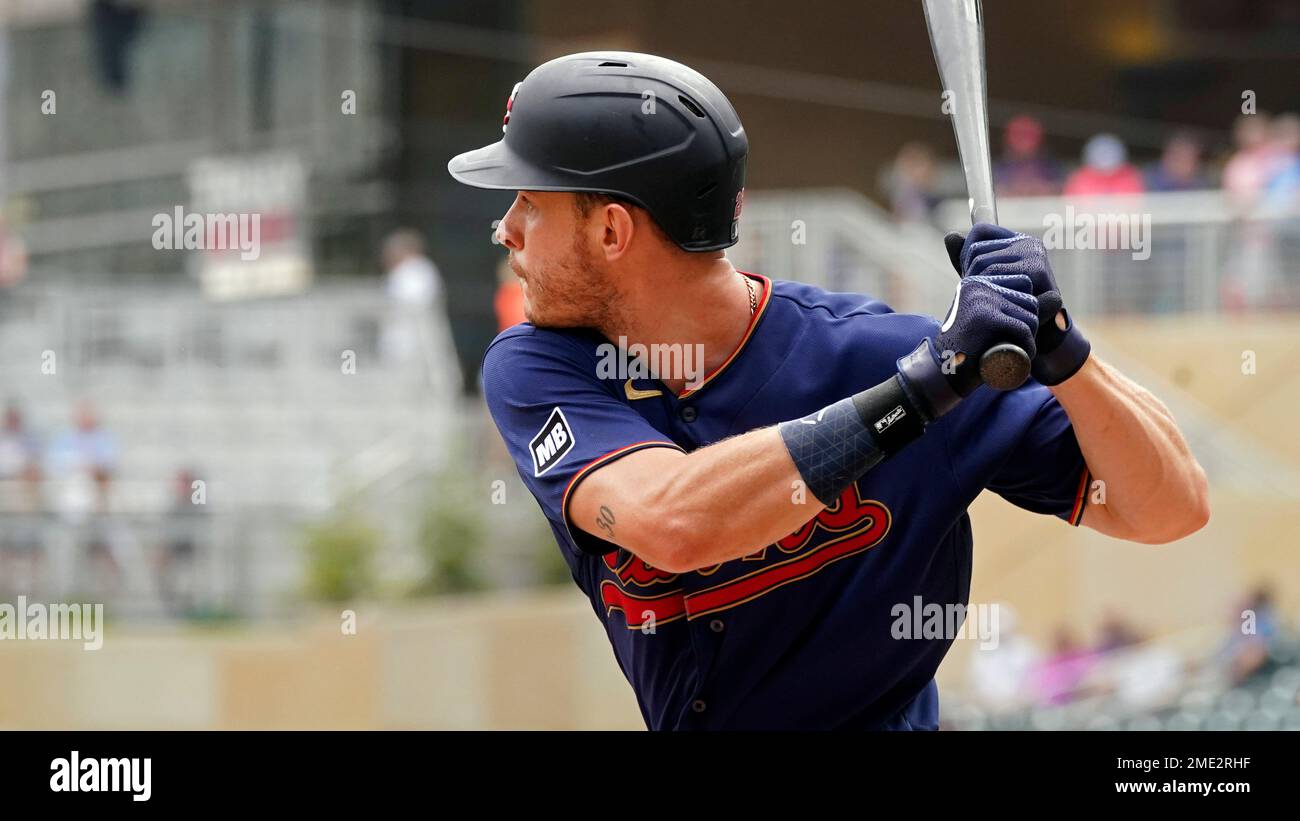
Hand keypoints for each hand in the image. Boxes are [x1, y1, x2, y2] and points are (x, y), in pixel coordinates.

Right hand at [897, 272, 1038, 419]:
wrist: (942, 372)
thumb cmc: (965, 350)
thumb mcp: (980, 319)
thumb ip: (997, 304)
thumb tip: (1047, 295)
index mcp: (976, 282)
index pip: (1023, 283)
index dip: (1027, 310)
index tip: (1018, 331)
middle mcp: (978, 285)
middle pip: (1029, 299)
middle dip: (1031, 325)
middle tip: (1020, 345)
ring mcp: (981, 299)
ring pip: (1030, 314)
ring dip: (1032, 337)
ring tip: (1020, 351)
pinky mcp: (986, 317)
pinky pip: (1023, 328)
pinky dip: (1029, 346)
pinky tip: (1024, 356)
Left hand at [944, 223, 1090, 385]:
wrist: (1034, 336)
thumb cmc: (1007, 307)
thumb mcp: (983, 280)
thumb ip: (966, 259)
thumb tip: (950, 236)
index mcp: (1018, 241)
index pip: (980, 231)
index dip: (968, 252)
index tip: (973, 274)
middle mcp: (1028, 243)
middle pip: (977, 250)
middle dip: (970, 274)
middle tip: (983, 295)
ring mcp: (1035, 256)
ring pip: (983, 264)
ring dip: (979, 286)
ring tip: (992, 300)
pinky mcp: (1036, 271)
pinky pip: (995, 276)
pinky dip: (990, 292)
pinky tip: (999, 304)